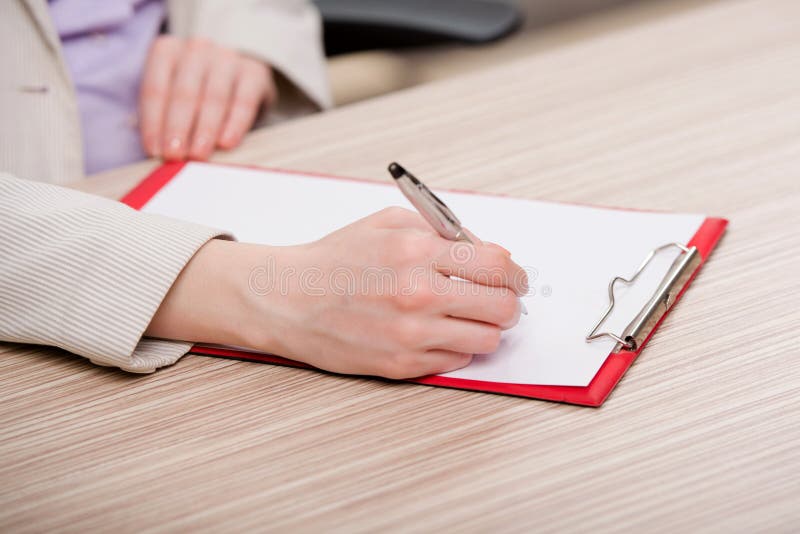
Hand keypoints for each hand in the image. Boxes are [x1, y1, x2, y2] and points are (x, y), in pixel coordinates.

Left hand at [139, 36, 276, 161]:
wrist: (237, 75)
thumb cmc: (196, 92)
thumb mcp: (172, 97)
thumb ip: (162, 119)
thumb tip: (156, 151)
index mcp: (167, 51)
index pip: (155, 89)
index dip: (153, 122)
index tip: (155, 151)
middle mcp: (196, 49)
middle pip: (184, 92)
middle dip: (177, 126)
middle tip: (174, 155)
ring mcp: (227, 58)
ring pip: (214, 97)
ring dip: (205, 129)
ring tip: (198, 155)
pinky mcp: (254, 72)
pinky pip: (244, 101)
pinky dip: (235, 124)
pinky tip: (227, 143)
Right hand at [146, 208, 527, 378]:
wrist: (289, 299)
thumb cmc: (337, 259)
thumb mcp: (388, 223)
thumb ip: (442, 232)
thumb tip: (489, 252)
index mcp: (417, 252)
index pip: (497, 265)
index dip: (513, 272)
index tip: (513, 277)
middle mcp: (418, 294)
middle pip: (502, 308)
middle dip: (507, 303)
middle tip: (499, 301)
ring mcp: (411, 334)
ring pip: (487, 340)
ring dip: (484, 328)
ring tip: (467, 318)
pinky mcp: (402, 364)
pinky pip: (457, 360)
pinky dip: (456, 347)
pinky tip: (437, 332)